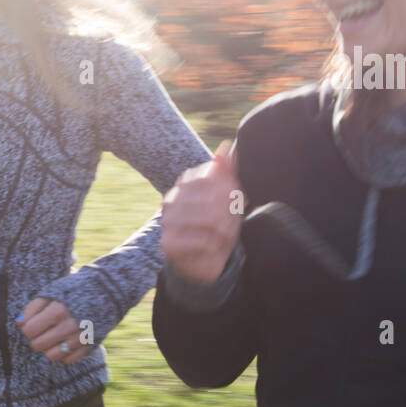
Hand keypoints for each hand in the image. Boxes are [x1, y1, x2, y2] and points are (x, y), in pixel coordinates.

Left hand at [17, 297, 92, 363]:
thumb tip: (19, 323)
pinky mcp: (89, 346)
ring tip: (53, 337)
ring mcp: (81, 338)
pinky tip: (66, 341)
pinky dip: (64, 353)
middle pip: (38, 345)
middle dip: (36, 339)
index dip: (28, 327)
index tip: (34, 323)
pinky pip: (68, 360)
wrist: (105, 293)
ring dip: (49, 348)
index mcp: (58, 311)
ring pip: (51, 356)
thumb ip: (32, 308)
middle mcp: (70, 326)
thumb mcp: (51, 293)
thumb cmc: (72, 292)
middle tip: (43, 331)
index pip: (29, 330)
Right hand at [160, 139, 243, 284]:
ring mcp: (168, 221)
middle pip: (211, 199)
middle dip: (229, 212)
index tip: (238, 200)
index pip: (210, 178)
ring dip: (224, 230)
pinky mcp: (168, 243)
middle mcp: (171, 200)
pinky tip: (215, 246)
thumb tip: (226, 146)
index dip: (229, 190)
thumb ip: (226, 172)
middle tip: (234, 221)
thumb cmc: (215, 226)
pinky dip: (214, 245)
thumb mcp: (225, 198)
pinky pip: (200, 240)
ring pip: (208, 220)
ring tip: (226, 235)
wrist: (200, 260)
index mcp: (184, 184)